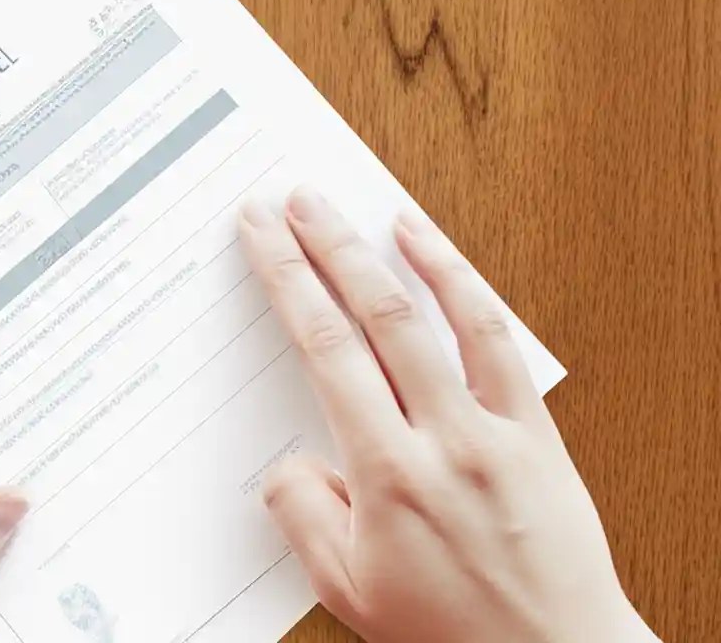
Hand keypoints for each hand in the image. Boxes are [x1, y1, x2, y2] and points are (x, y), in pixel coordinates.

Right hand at [239, 188, 657, 642]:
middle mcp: (445, 438)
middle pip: (377, 317)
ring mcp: (498, 429)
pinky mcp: (537, 433)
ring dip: (399, 254)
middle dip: (328, 248)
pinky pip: (501, 345)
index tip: (265, 236)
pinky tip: (443, 262)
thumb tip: (291, 460)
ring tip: (363, 211)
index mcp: (388, 475)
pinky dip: (468, 293)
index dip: (289, 281)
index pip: (326, 351)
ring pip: (445, 317)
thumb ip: (304, 516)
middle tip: (295, 202)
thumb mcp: (346, 591)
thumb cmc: (448, 632)